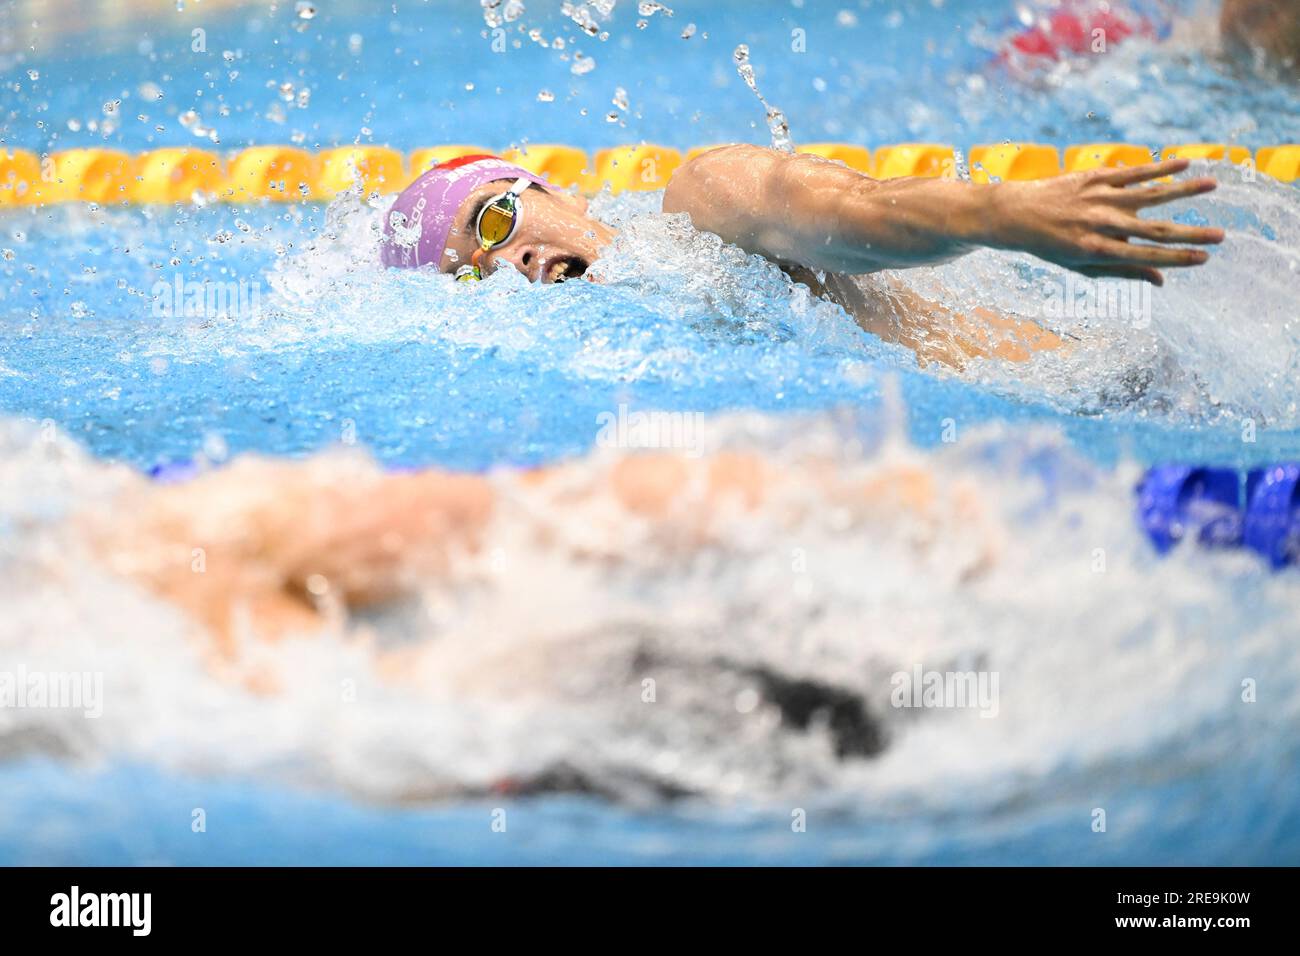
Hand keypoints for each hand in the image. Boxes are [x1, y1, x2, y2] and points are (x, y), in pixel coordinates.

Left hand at [990, 158, 1224, 284]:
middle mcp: (1100, 223)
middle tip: (1222, 236)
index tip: (1204, 259)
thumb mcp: (1081, 266)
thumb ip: (1122, 271)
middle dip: (1190, 234)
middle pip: (1154, 230)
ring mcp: (1099, 198)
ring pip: (1149, 193)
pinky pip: (1133, 171)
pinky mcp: (1095, 177)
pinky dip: (1159, 167)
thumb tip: (1162, 280)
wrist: (1016, 215)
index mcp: (1096, 250)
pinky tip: (1184, 163)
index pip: (1145, 257)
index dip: (1177, 259)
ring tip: (1213, 186)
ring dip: (1184, 190)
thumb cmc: (1052, 246)